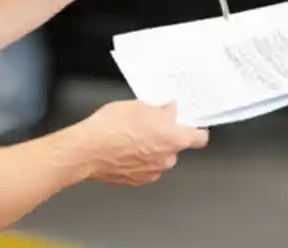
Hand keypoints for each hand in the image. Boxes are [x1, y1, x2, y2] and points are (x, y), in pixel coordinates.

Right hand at [81, 101, 209, 186]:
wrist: (88, 150)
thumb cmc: (112, 128)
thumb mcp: (140, 106)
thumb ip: (161, 111)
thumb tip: (168, 111)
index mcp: (173, 139)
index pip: (199, 138)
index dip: (195, 130)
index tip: (192, 126)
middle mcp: (166, 159)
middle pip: (175, 147)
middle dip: (165, 137)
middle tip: (149, 124)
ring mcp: (151, 173)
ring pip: (158, 158)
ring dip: (150, 149)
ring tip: (130, 136)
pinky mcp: (135, 181)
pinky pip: (143, 168)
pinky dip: (138, 160)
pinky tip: (123, 149)